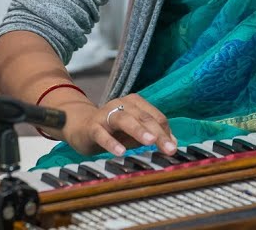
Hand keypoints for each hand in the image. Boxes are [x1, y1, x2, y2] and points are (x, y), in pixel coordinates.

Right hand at [60, 93, 177, 157]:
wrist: (80, 127)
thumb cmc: (113, 130)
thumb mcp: (135, 133)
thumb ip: (153, 135)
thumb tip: (174, 144)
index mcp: (135, 103)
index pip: (155, 116)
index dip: (166, 132)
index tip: (173, 148)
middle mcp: (122, 104)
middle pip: (144, 117)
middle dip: (158, 133)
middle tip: (169, 148)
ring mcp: (106, 114)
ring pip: (124, 120)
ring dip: (138, 130)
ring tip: (150, 141)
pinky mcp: (92, 126)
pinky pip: (102, 134)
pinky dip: (111, 142)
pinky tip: (120, 151)